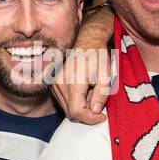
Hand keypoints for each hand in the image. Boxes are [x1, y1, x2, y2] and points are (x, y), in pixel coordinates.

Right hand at [49, 8, 114, 124]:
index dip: (90, 119)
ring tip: (91, 94)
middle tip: (98, 103)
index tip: (102, 116)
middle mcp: (60, 83)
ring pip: (66, 109)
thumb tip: (95, 111)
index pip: (77, 112)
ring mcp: (54, 83)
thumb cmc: (98, 56)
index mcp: (73, 81)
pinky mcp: (53, 84)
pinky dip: (74, 102)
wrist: (86, 40)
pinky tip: (83, 92)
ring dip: (80, 108)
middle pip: (71, 113)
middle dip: (87, 114)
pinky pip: (63, 102)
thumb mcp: (106, 75)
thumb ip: (101, 95)